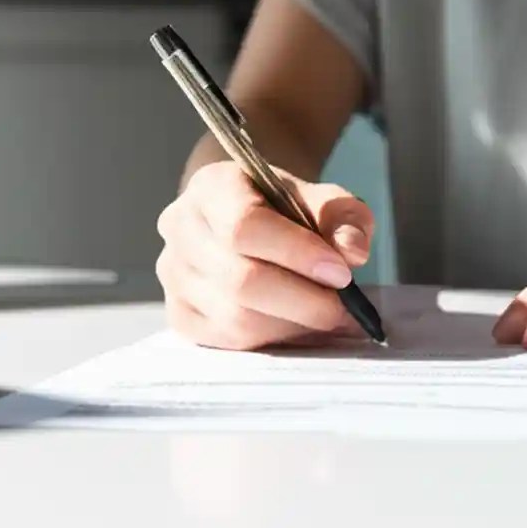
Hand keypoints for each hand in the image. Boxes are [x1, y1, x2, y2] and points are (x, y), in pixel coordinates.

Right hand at [156, 160, 373, 349]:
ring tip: (325, 315)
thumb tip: (352, 251)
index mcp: (212, 187)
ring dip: (292, 324)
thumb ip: (343, 218)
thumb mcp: (322, 199)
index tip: (341, 273)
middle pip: (240, 280)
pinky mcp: (179, 312)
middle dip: (303, 300)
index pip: (245, 226)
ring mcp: (174, 274)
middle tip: (343, 307)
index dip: (297, 254)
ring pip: (235, 318)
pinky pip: (227, 340)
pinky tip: (296, 325)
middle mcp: (181, 228)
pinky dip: (271, 339)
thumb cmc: (287, 208)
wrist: (249, 219)